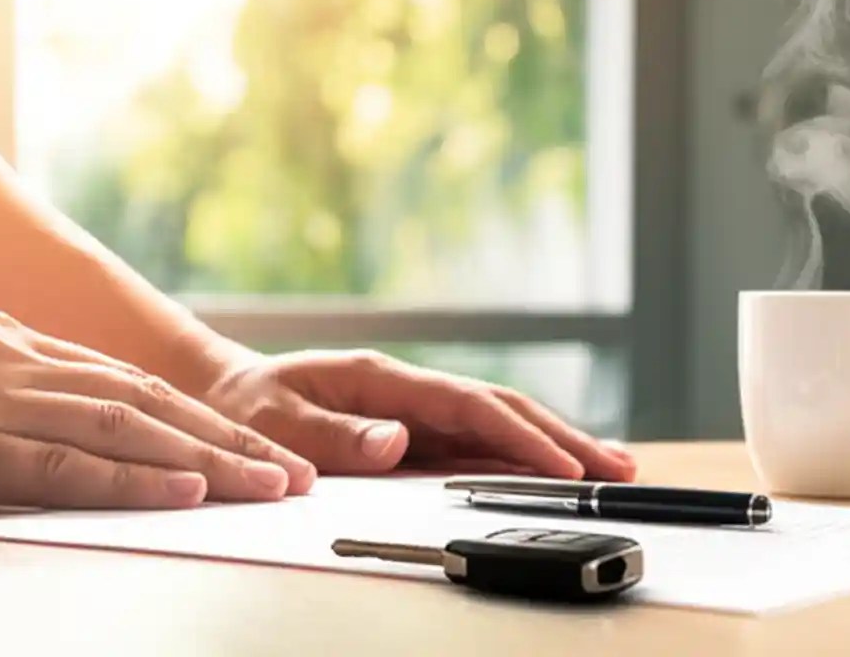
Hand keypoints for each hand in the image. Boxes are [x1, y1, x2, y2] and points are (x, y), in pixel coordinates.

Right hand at [0, 310, 314, 508]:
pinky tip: (181, 493)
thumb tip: (63, 399)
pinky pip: (60, 467)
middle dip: (230, 442)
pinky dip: (128, 481)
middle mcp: (18, 361)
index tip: (258, 445)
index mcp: (16, 342)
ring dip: (206, 462)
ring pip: (124, 430)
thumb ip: (7, 373)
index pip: (133, 383)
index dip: (203, 418)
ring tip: (268, 488)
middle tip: (296, 474)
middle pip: (149, 404)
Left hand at [202, 349, 635, 480]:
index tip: (564, 465)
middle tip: (618, 468)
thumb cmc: (251, 405)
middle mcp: (410, 391)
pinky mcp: (417, 430)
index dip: (522, 437)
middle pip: (502, 409)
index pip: (470, 406)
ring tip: (610, 466)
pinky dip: (523, 454)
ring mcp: (418, 409)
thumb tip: (398, 445)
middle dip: (563, 438)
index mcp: (383, 380)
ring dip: (555, 443)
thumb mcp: (278, 421)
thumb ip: (336, 436)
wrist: (231, 394)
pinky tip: (555, 467)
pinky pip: (480, 440)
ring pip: (499, 423)